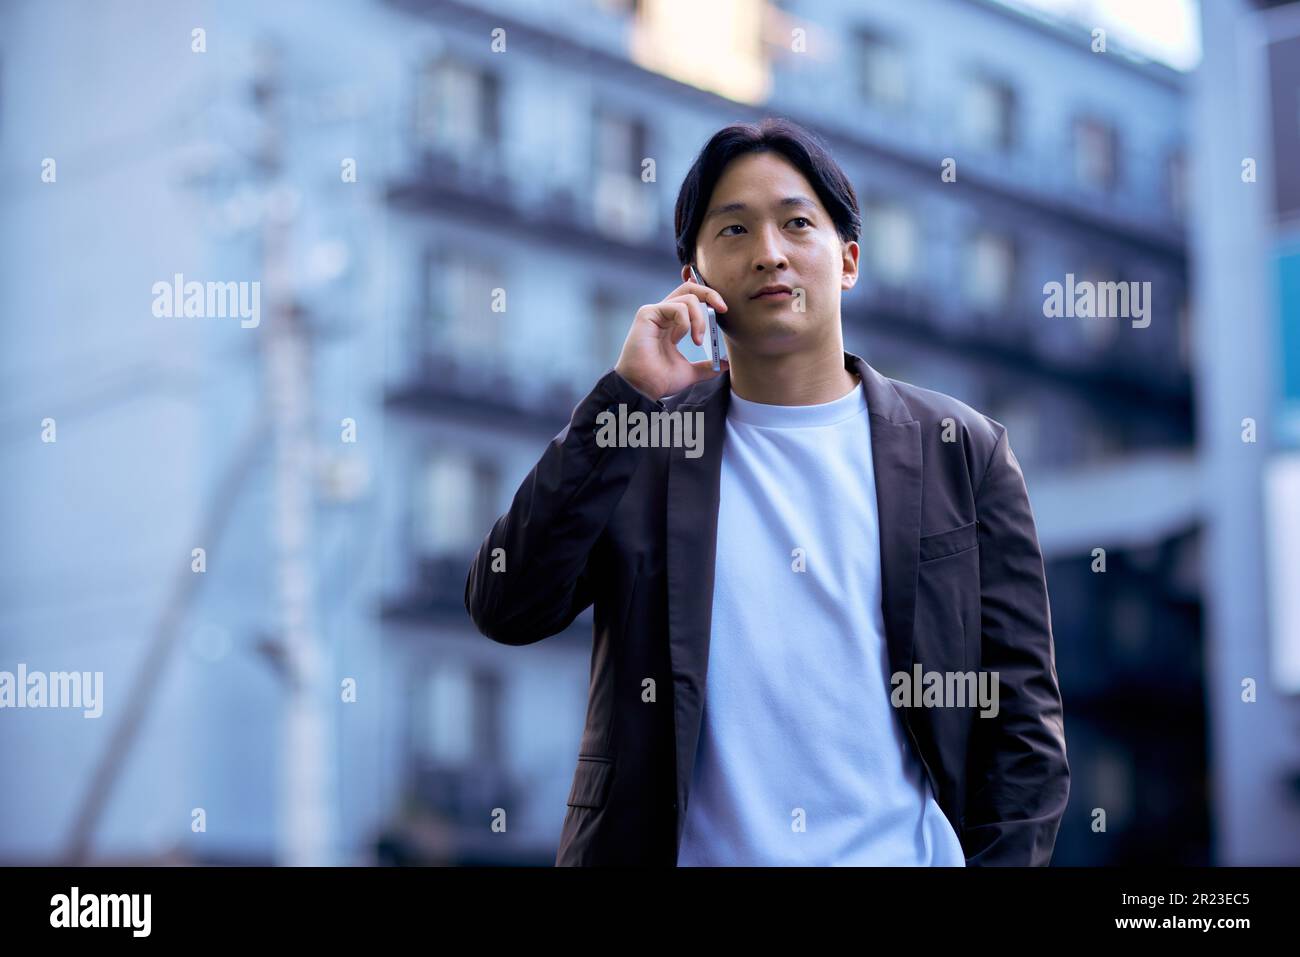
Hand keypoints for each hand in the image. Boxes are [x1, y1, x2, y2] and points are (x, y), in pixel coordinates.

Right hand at [613, 280, 728, 399]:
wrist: (644, 388)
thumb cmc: (659, 380)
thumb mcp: (690, 372)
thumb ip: (707, 366)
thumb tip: (725, 364)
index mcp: (672, 323)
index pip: (691, 298)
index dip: (709, 297)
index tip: (723, 310)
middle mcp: (663, 314)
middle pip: (689, 287)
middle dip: (710, 293)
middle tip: (722, 309)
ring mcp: (655, 312)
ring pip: (688, 298)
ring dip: (699, 320)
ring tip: (697, 341)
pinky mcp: (647, 313)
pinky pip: (677, 308)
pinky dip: (684, 324)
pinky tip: (676, 340)